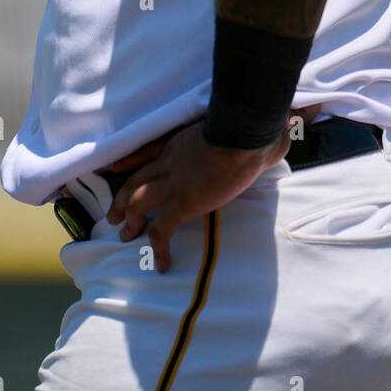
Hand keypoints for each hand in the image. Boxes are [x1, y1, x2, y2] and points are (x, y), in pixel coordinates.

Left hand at [105, 119, 289, 272]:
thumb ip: (244, 134)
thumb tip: (275, 133)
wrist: (243, 133)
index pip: (147, 153)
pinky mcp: (181, 203)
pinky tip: (161, 264)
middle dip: (123, 199)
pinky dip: (158, 248)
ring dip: (130, 221)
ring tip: (124, 236)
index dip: (131, 164)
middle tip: (114, 215)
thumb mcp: (236, 127)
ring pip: (139, 203)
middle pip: (136, 181)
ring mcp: (172, 182)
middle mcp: (169, 161)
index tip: (116, 170)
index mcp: (179, 143)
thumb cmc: (247, 126)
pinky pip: (162, 230)